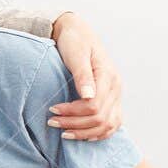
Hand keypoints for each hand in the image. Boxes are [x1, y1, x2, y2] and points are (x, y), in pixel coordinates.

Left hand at [49, 12, 122, 139]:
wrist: (77, 31)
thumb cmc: (74, 40)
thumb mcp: (76, 54)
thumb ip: (82, 75)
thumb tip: (87, 96)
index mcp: (108, 75)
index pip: (94, 105)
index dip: (72, 112)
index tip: (51, 110)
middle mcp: (116, 87)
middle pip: (100, 118)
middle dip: (74, 124)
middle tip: (51, 122)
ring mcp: (116, 94)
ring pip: (108, 125)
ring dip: (85, 132)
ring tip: (63, 133)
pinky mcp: (112, 99)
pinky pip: (112, 123)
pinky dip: (98, 133)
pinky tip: (83, 135)